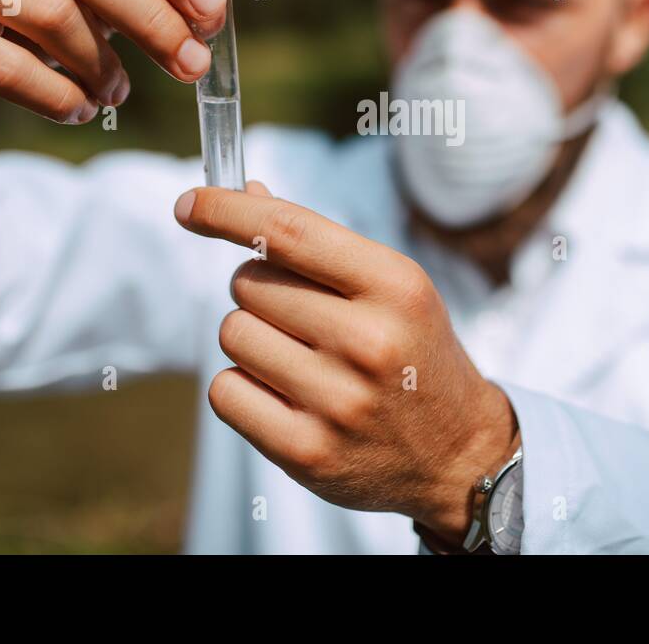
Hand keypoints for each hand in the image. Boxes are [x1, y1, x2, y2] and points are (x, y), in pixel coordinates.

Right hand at [0, 0, 226, 154]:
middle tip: (192, 65)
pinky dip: (59, 99)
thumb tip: (203, 13)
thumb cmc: (20, 9)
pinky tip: (81, 109)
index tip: (214, 11)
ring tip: (118, 93)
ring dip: (102, 67)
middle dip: (153, 21)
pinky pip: (7, 68)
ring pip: (52, 15)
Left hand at [174, 181, 518, 542]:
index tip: (189, 203)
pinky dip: (241, 386)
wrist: (459, 454)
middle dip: (259, 290)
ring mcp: (337, 401)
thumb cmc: (413, 353)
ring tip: (299, 358)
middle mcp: (368, 341)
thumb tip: (246, 195)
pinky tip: (283, 395)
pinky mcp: (307, 451)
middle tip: (301, 317)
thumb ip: (320, 243)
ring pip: (233, 334)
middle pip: (249, 284)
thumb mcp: (391, 286)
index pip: (288, 232)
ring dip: (250, 338)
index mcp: (395, 286)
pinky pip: (225, 390)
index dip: (226, 211)